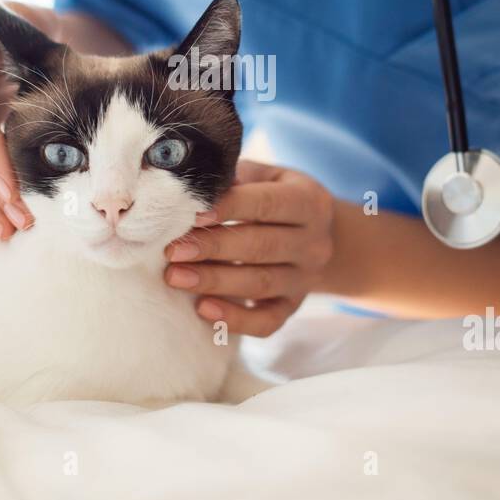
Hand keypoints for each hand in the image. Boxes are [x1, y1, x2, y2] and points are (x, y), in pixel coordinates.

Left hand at [162, 159, 334, 335]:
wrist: (327, 239)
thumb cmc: (278, 200)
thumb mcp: (268, 178)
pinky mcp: (293, 306)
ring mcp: (305, 278)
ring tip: (175, 277)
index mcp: (309, 201)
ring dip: (214, 281)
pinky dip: (235, 319)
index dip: (229, 207)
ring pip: (260, 283)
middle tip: (172, 250)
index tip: (191, 214)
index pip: (267, 204)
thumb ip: (238, 179)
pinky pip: (267, 321)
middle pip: (261, 246)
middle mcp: (313, 243)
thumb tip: (191, 185)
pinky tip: (203, 309)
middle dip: (213, 248)